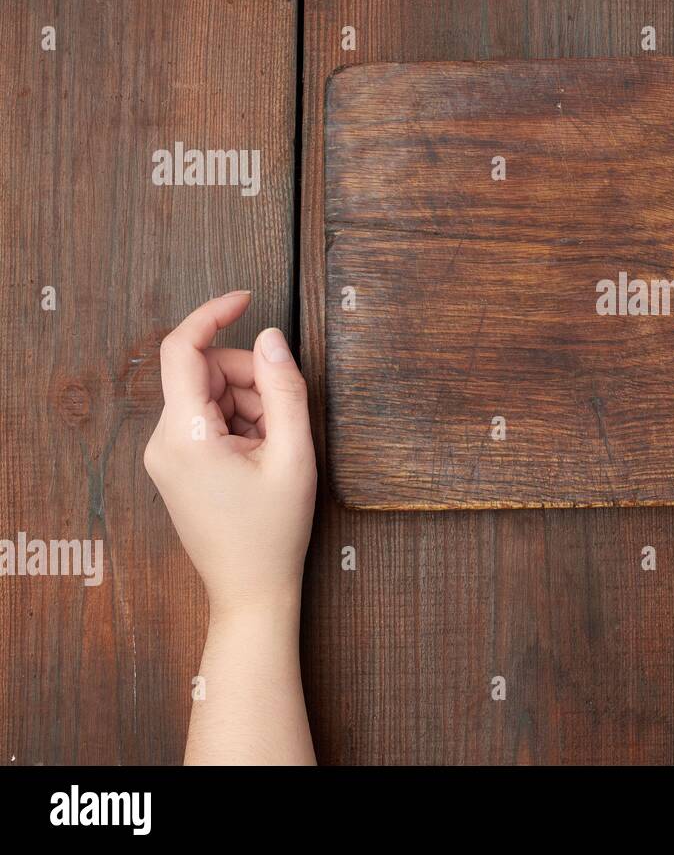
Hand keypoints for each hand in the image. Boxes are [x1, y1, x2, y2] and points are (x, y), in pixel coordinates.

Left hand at [144, 291, 316, 618]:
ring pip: (209, 395)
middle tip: (287, 412)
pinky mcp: (176, 465)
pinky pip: (206, 420)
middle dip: (250, 377)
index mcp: (185, 435)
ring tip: (278, 445)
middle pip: (204, 372)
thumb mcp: (294, 454)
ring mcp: (166, 455)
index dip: (213, 314)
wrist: (251, 590)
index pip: (181, 349)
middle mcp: (163, 441)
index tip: (246, 299)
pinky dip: (240, 423)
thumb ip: (284, 389)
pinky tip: (263, 455)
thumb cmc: (273, 531)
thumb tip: (271, 338)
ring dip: (249, 404)